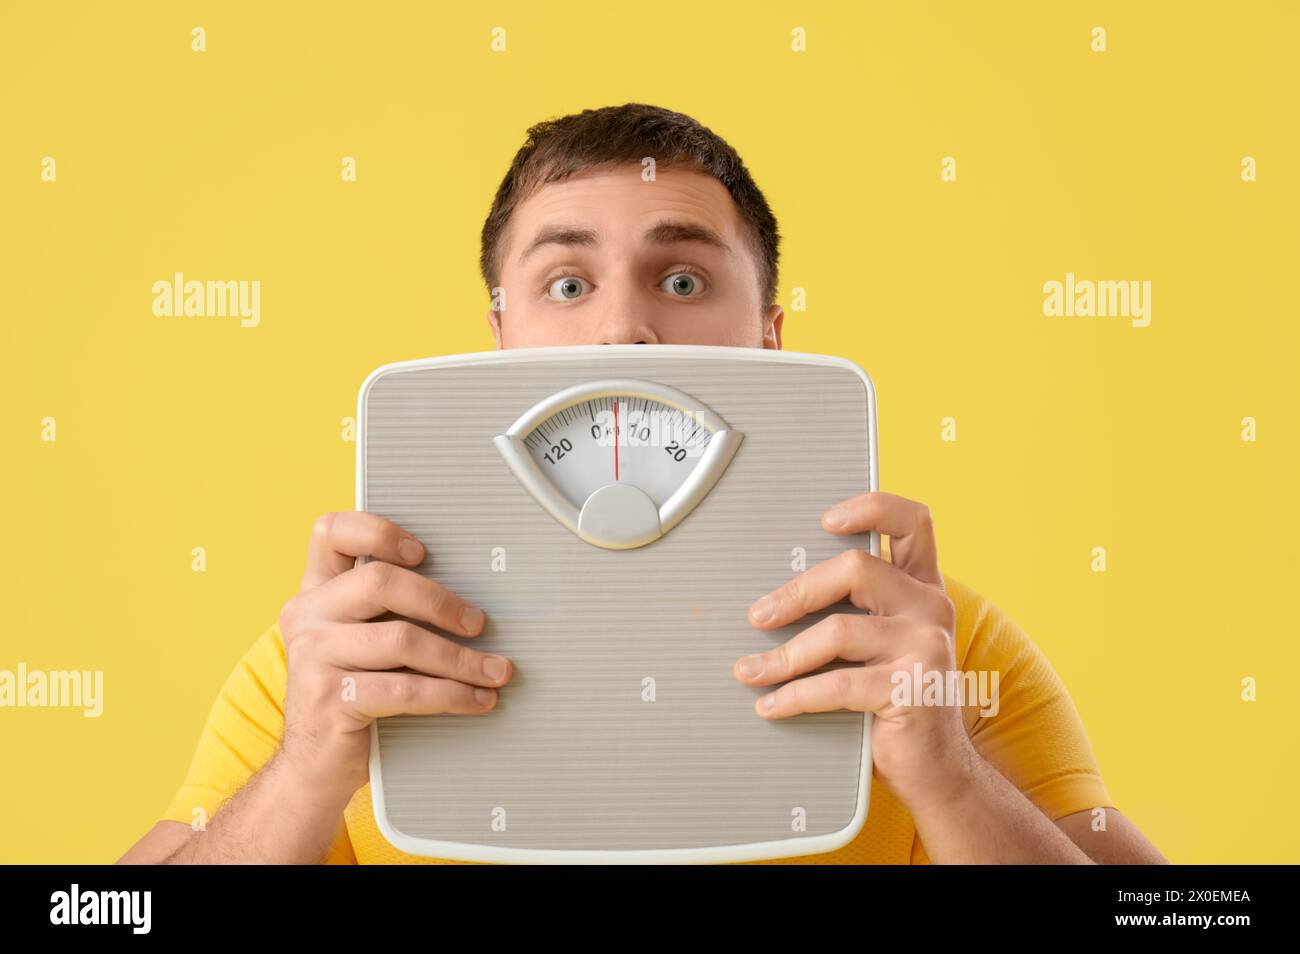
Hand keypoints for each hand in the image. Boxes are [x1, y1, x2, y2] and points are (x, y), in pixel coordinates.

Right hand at [276, 511, 512, 800]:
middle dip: (440, 601)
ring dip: (460, 657)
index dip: (377, 531)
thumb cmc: (352, 696)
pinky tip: (477, 700)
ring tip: (496, 671)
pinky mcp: (331, 700)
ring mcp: (313, 658)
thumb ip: (387, 612)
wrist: (312, 771)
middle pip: (379, 582)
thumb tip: (469, 599)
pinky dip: (452, 694)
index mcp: (315, 592)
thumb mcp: (360, 644)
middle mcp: (307, 616)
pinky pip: (405, 689)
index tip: (422, 552)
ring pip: (401, 640)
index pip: (331, 532)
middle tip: (479, 622)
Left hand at [732, 492, 976, 814]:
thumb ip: (856, 612)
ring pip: (838, 630)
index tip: (826, 520)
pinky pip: (837, 684)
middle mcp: (931, 607)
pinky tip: (771, 706)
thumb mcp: (883, 644)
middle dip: (796, 592)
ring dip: (783, 655)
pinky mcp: (913, 687)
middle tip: (758, 616)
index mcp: (924, 587)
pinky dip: (795, 695)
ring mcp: (927, 646)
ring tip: (750, 671)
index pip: (913, 522)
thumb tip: (776, 596)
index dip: (871, 507)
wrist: (936, 768)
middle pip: (857, 568)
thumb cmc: (895, 700)